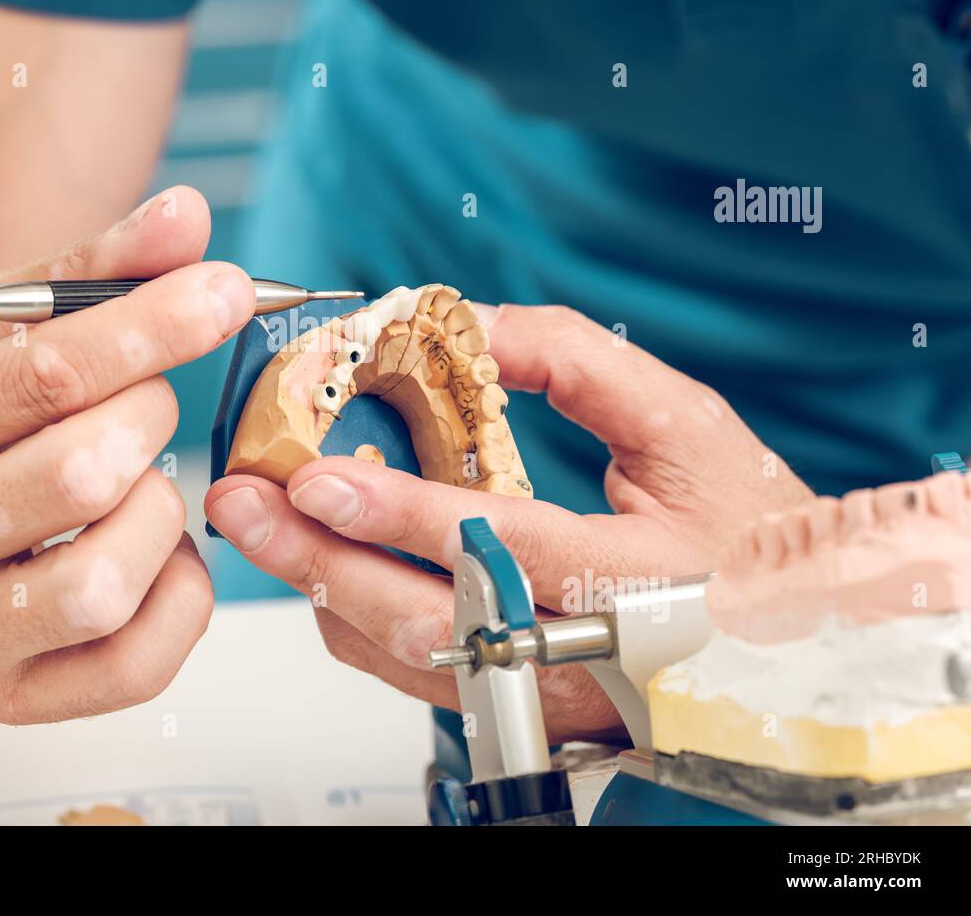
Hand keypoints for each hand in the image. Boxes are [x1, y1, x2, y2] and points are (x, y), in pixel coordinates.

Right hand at [0, 187, 255, 721]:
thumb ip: (90, 274)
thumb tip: (191, 216)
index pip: (44, 374)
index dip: (155, 325)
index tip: (230, 290)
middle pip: (83, 472)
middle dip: (149, 420)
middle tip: (142, 407)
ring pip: (104, 579)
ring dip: (158, 514)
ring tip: (137, 484)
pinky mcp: (0, 697)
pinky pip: (132, 666)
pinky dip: (177, 601)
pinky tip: (153, 554)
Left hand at [204, 304, 813, 741]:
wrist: (782, 639)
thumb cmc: (744, 530)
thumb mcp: (683, 427)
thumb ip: (579, 365)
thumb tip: (471, 321)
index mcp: (634, 581)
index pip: (502, 550)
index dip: (402, 515)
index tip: (320, 479)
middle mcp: (580, 652)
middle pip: (427, 622)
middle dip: (321, 562)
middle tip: (245, 508)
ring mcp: (544, 692)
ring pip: (407, 658)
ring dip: (323, 590)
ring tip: (262, 526)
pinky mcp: (518, 707)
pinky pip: (415, 674)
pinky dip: (358, 616)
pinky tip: (323, 561)